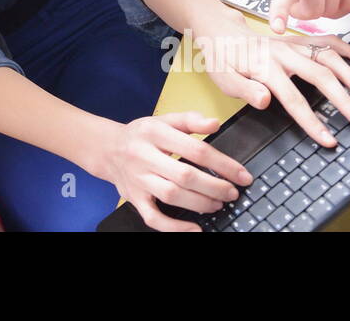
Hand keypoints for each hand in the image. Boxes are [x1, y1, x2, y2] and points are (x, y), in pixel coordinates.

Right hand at [96, 112, 251, 231]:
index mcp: (155, 133)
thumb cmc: (141, 135)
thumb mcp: (164, 120)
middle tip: (232, 193)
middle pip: (185, 175)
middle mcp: (144, 156)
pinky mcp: (134, 198)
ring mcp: (138, 179)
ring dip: (200, 203)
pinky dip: (175, 227)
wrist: (107, 149)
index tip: (241, 175)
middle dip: (214, 187)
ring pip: (172, 196)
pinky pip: (154, 218)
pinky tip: (194, 228)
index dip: (223, 164)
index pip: (195, 149)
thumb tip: (215, 123)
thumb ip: (190, 120)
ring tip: (217, 204)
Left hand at [190, 9, 349, 148]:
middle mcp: (285, 53)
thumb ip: (245, 91)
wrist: (221, 32)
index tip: (329, 139)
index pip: (293, 98)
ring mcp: (296, 44)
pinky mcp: (302, 39)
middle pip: (321, 76)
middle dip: (344, 100)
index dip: (312, 121)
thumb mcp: (224, 80)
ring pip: (330, 57)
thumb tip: (265, 101)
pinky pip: (330, 42)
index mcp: (265, 66)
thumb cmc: (223, 60)